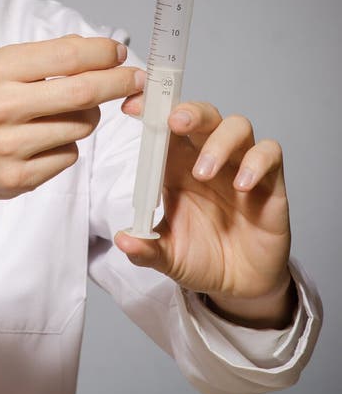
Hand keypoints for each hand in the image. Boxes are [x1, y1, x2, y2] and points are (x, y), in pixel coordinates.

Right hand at [0, 34, 142, 204]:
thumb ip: (47, 57)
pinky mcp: (17, 179)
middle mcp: (3, 109)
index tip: (119, 52)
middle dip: (118, 82)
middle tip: (136, 78)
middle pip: (82, 93)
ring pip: (81, 127)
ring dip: (86, 116)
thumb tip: (102, 52)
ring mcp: (10, 148)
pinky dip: (67, 144)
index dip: (102, 53)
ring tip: (64, 111)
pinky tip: (43, 138)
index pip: (67, 57)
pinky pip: (68, 157)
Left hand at [115, 99, 295, 328]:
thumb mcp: (168, 257)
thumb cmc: (201, 258)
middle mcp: (209, 157)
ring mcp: (240, 166)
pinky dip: (257, 161)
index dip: (152, 110)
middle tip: (175, 123)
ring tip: (204, 173)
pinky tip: (242, 186)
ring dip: (219, 142)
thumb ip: (146, 248)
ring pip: (237, 125)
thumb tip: (123, 241)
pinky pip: (270, 153)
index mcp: (178, 166)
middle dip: (189, 111)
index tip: (133, 107)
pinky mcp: (270, 182)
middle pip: (203, 114)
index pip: (165, 126)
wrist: (240, 286)